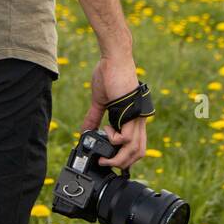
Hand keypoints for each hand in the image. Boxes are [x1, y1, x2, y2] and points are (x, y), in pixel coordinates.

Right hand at [80, 55, 147, 170]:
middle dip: (123, 163)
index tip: (112, 161)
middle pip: (139, 152)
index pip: (136, 145)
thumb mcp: (100, 101)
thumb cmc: (109, 75)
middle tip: (107, 163)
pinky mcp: (132, 113)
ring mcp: (137, 117)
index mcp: (132, 118)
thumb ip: (95, 117)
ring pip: (135, 149)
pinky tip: (106, 130)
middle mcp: (138, 120)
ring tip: (105, 157)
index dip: (126, 157)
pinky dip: (114, 139)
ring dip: (119, 158)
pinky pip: (127, 137)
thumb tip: (84, 131)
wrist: (114, 60)